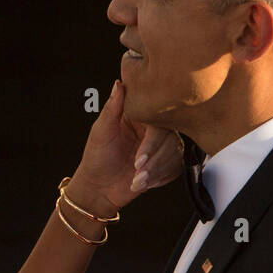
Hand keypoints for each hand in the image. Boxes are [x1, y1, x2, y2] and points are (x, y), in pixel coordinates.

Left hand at [70, 80, 183, 213]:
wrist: (99, 188)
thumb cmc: (96, 158)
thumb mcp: (100, 132)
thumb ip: (112, 108)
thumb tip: (119, 84)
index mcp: (139, 117)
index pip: (158, 121)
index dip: (152, 141)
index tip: (139, 157)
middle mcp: (152, 130)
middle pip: (170, 138)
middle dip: (154, 159)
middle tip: (136, 169)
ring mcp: (160, 147)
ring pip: (175, 154)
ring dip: (156, 171)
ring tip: (137, 179)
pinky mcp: (165, 163)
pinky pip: (176, 168)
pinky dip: (160, 178)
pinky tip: (144, 182)